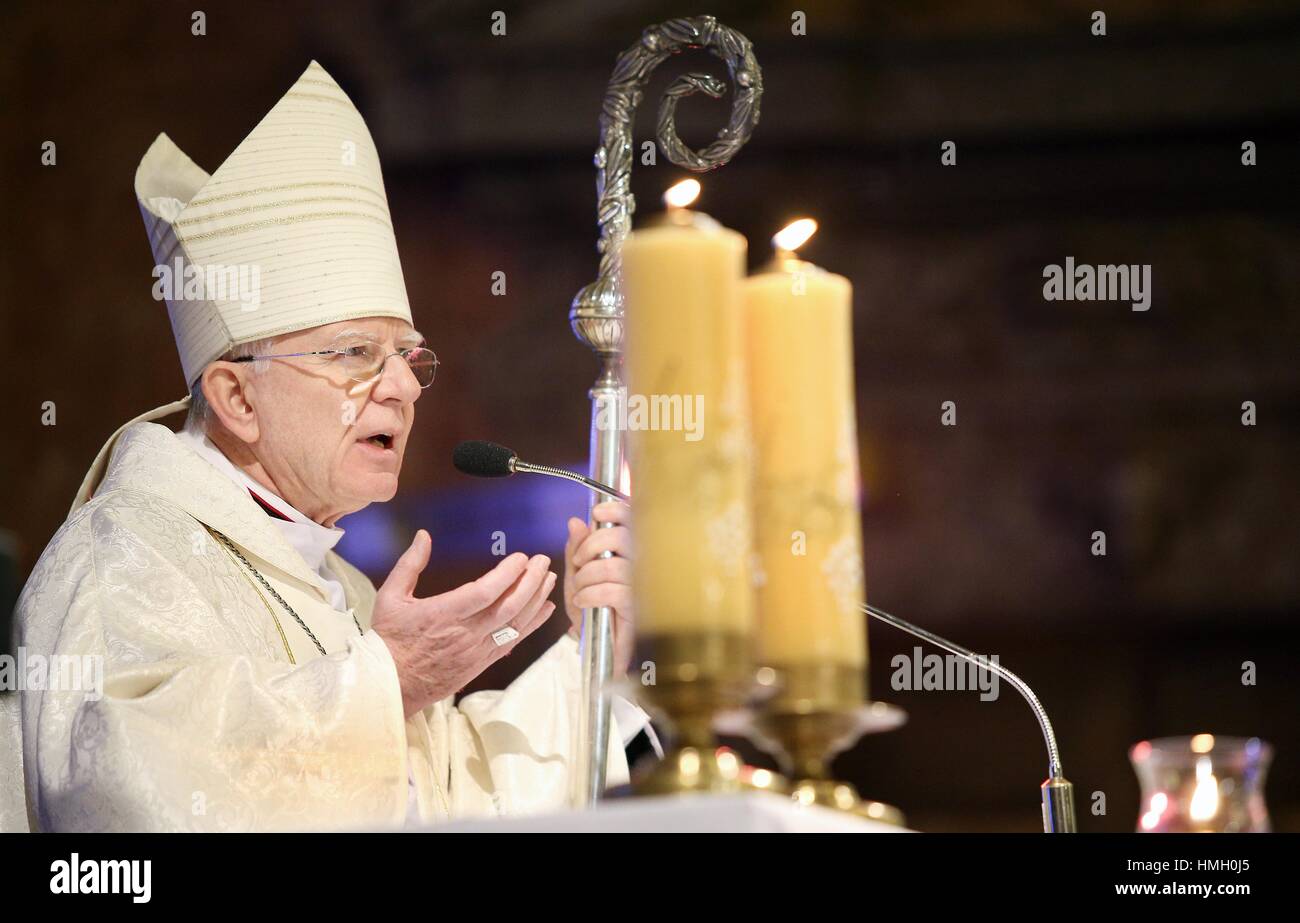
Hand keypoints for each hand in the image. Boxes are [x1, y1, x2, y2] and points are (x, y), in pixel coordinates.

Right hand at [371, 530, 556, 717]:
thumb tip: (423, 536)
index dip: (507, 574)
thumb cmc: (390, 639)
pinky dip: (532, 625)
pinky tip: (545, 609)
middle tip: (543, 562)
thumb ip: (409, 565)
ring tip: (549, 579)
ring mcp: (476, 650)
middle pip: (508, 607)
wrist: (391, 685)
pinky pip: (512, 642)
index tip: (521, 557)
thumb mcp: (390, 597)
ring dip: (536, 600)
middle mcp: (464, 633)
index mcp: (443, 614)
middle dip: (530, 582)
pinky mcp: (481, 663)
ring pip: (515, 625)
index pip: (484, 592)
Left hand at [563, 501, 633, 675]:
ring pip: (614, 566)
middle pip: (623, 537)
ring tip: (579, 590)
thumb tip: (576, 522)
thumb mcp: (577, 578)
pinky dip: (590, 595)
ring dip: (586, 577)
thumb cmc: (594, 614)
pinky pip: (614, 592)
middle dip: (591, 545)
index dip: (617, 509)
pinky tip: (584, 602)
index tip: (596, 514)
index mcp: (631, 553)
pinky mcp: (640, 609)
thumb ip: (576, 550)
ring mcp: (644, 586)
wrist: (601, 650)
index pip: (635, 519)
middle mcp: (644, 565)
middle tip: (578, 562)